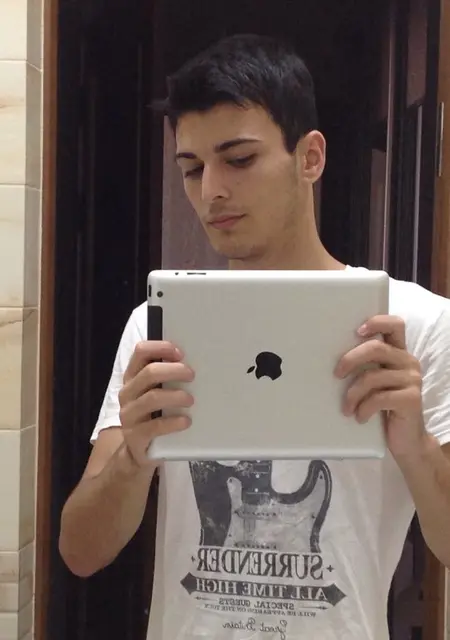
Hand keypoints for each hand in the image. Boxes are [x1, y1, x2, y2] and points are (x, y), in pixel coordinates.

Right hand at [118, 341, 193, 466]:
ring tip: (190, 400)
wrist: (140, 451)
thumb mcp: (156, 393)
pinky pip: (155, 426)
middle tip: (192, 375)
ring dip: (175, 396)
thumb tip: (192, 362)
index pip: (140, 352)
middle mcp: (127, 393)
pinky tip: (186, 421)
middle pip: (148, 373)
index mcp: (132, 377)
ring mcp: (129, 415)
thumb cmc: (153, 414)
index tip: (180, 352)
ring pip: (152, 398)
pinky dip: (173, 422)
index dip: (160, 348)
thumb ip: (166, 378)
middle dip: (173, 370)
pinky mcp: (136, 436)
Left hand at [334, 315, 425, 456]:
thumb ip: (366, 367)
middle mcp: (408, 362)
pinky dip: (363, 409)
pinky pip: (379, 398)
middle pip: (376, 348)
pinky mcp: (411, 399)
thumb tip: (333, 361)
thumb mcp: (375, 383)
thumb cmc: (384, 408)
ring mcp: (412, 380)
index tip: (356, 331)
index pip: (395, 325)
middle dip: (350, 359)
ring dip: (353, 394)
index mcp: (400, 353)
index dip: (376, 322)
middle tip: (336, 374)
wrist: (407, 440)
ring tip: (346, 408)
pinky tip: (359, 417)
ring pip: (372, 376)